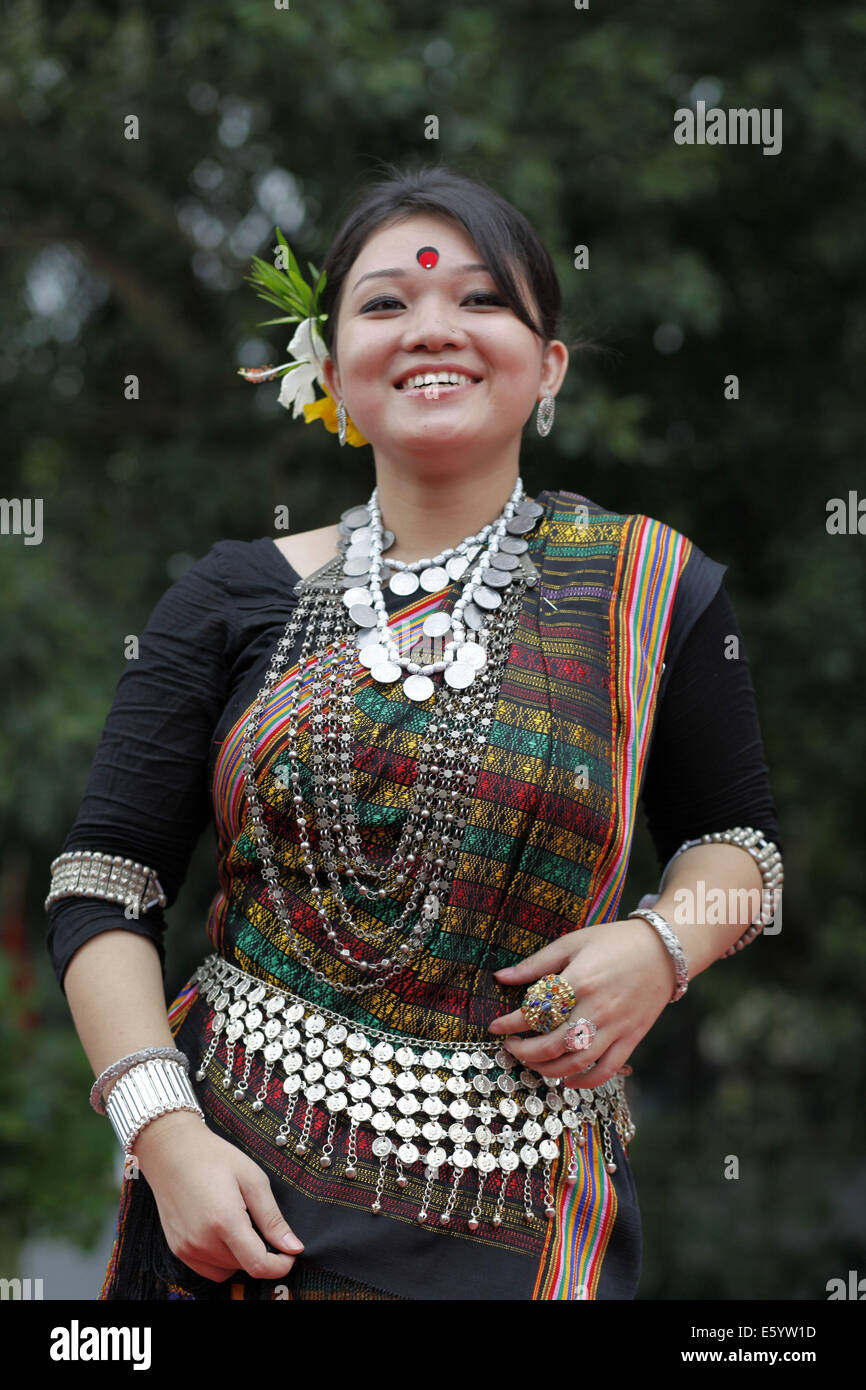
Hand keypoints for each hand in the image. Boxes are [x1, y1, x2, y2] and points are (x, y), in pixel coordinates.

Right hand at [132, 1109, 303, 1282]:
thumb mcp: (253, 1180)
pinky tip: (221, 1232)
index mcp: (224, 1222)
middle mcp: (202, 1241)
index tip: (290, 1252)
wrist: (171, 1150)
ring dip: (240, 1256)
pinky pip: (208, 1269)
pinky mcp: (177, 1250)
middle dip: (261, 1252)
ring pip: (227, 1270)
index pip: (258, 1265)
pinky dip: (221, 1259)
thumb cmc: (214, 1158)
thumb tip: (294, 1248)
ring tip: (238, 1222)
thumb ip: (273, 1219)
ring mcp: (186, 1248)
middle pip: (244, 1266)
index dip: (281, 1266)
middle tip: (258, 1220)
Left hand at [487, 918, 676, 1085]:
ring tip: (532, 1062)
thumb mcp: (573, 943)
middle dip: (524, 1052)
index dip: (510, 1023)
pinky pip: (606, 1070)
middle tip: (511, 1047)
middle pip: (552, 1045)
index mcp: (579, 982)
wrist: (664, 950)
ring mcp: (616, 1028)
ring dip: (548, 1069)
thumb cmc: (615, 941)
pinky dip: (585, 1081)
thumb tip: (501, 977)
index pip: (535, 1012)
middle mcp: (596, 1009)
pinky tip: (568, 1079)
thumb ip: (537, 963)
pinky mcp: (631, 1039)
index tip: (495, 1027)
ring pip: (576, 1063)